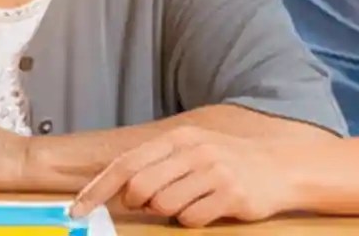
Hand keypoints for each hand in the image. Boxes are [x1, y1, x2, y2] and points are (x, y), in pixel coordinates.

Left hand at [68, 127, 291, 227]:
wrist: (280, 167)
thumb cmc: (228, 161)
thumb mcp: (192, 151)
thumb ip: (156, 165)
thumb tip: (117, 189)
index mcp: (178, 138)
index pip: (125, 165)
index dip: (98, 190)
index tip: (77, 210)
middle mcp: (193, 150)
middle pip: (140, 188)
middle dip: (137, 204)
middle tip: (152, 204)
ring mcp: (213, 171)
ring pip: (163, 206)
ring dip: (169, 212)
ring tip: (190, 200)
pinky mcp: (230, 194)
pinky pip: (191, 219)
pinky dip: (193, 219)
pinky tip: (208, 208)